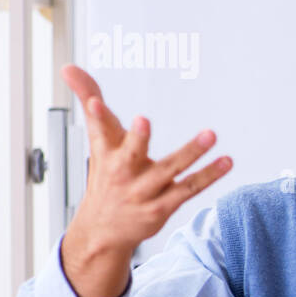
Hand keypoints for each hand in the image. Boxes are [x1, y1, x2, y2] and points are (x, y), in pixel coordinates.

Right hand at [60, 64, 231, 296]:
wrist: (103, 229)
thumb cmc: (106, 175)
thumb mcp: (99, 139)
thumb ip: (89, 100)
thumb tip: (68, 67)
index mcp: (107, 154)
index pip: (100, 130)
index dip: (96, 115)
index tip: (95, 102)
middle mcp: (124, 173)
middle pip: (131, 153)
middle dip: (136, 138)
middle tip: (142, 121)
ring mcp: (144, 192)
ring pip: (169, 170)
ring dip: (190, 153)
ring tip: (210, 135)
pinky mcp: (163, 208)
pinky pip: (189, 189)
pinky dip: (208, 176)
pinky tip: (227, 161)